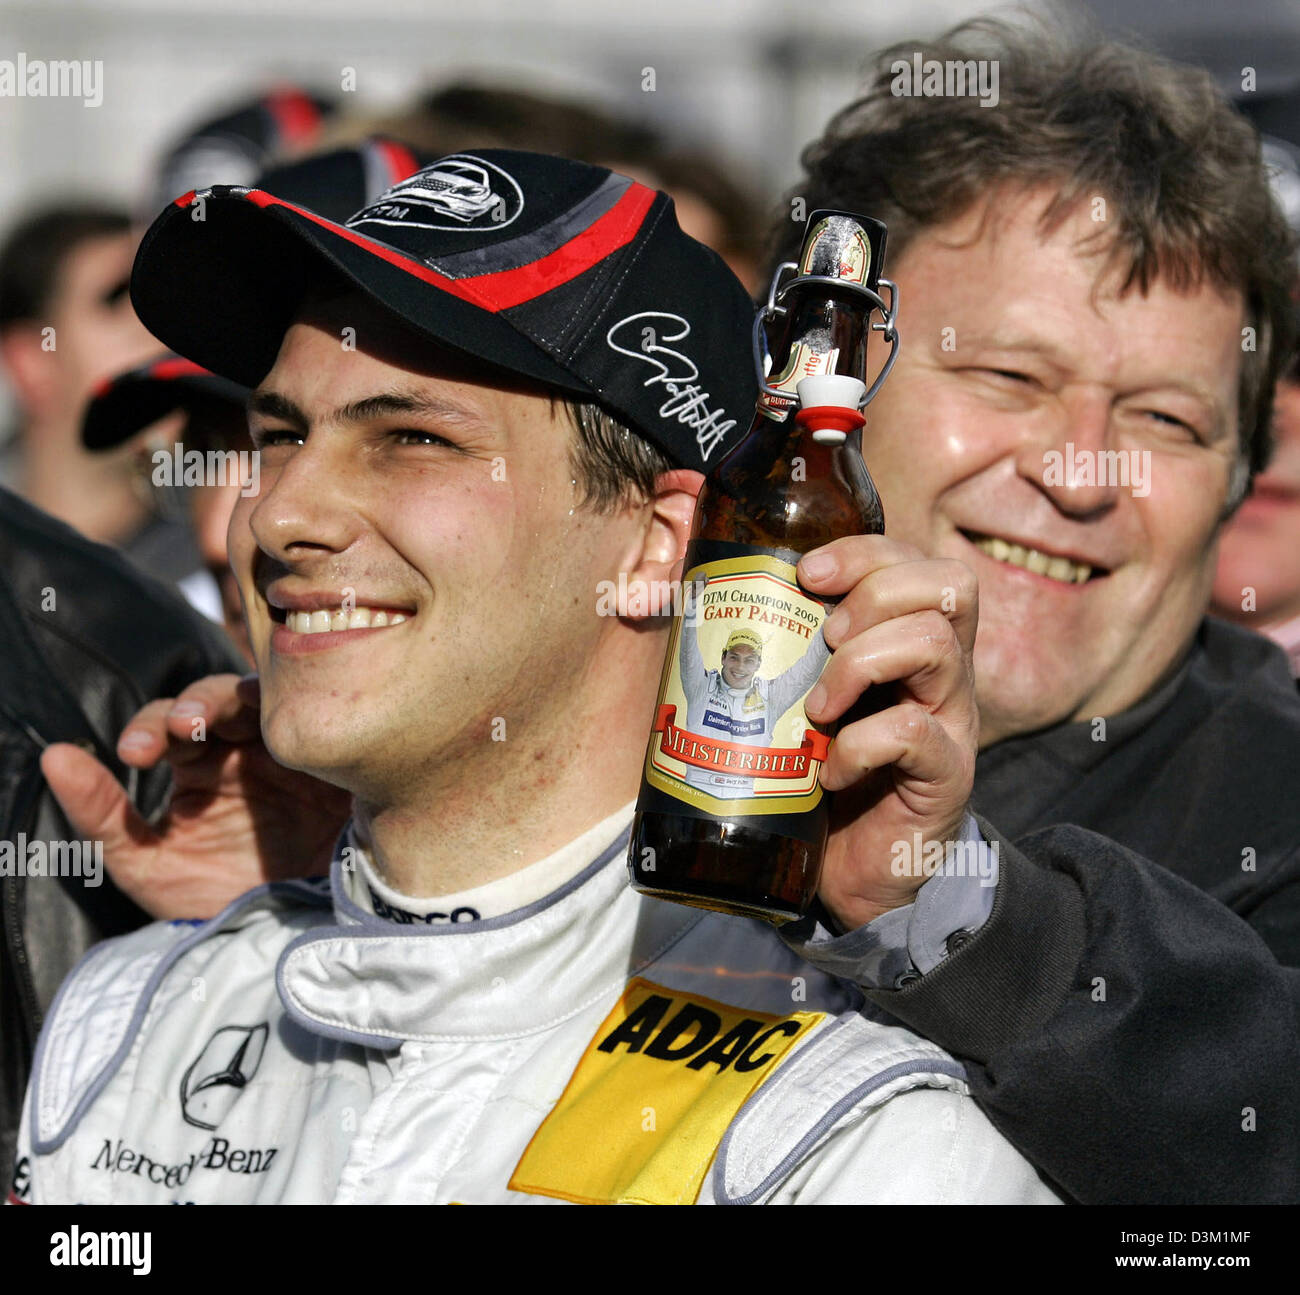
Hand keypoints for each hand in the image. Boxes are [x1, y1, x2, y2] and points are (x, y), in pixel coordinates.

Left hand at [40, 673, 350, 920]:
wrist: (285, 938)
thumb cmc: (216, 900)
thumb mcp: (148, 863)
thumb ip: (101, 812)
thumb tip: (53, 755)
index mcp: (202, 764)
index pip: (170, 720)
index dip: (149, 725)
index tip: (134, 755)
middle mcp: (249, 748)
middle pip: (222, 697)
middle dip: (197, 705)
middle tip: (181, 728)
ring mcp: (297, 751)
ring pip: (273, 701)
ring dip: (243, 701)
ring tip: (216, 723)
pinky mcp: (340, 766)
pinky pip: (326, 724)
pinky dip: (305, 712)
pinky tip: (287, 725)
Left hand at [797, 536, 979, 931]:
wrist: (850, 871)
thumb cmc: (818, 771)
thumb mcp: (799, 699)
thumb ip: (779, 652)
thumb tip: (690, 601)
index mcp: (909, 640)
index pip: (915, 563)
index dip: (864, 553)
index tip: (805, 574)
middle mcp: (942, 672)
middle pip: (946, 586)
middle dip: (874, 594)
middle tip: (824, 636)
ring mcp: (953, 722)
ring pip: (934, 646)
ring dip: (860, 663)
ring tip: (818, 707)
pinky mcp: (947, 776)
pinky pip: (913, 733)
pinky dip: (860, 744)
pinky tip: (830, 769)